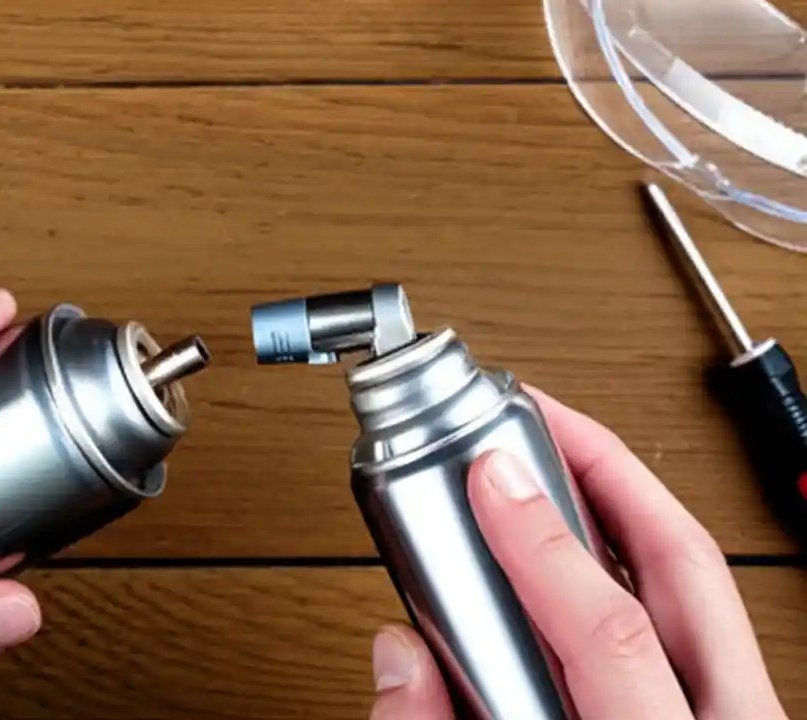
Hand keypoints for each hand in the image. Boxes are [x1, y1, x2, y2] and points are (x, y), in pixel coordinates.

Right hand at [367, 387, 787, 719]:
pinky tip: (585, 557)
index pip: (615, 636)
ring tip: (563, 462)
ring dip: (629, 507)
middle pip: (692, 575)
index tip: (491, 476)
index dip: (546, 543)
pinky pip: (696, 625)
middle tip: (541, 417)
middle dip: (612, 472)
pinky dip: (638, 568)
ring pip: (704, 587)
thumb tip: (396, 658)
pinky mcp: (737, 718)